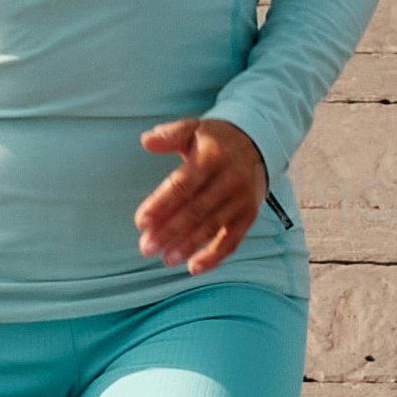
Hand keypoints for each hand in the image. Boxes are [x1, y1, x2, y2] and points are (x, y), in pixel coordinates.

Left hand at [134, 120, 268, 272]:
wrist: (256, 144)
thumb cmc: (214, 140)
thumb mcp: (193, 129)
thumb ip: (169, 135)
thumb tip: (146, 141)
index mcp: (212, 157)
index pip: (183, 185)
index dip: (161, 204)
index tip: (141, 222)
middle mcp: (229, 180)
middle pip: (195, 210)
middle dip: (169, 231)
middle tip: (146, 248)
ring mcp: (241, 200)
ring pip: (211, 227)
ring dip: (187, 246)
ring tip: (165, 259)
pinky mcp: (248, 216)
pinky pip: (232, 240)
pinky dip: (214, 257)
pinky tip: (194, 268)